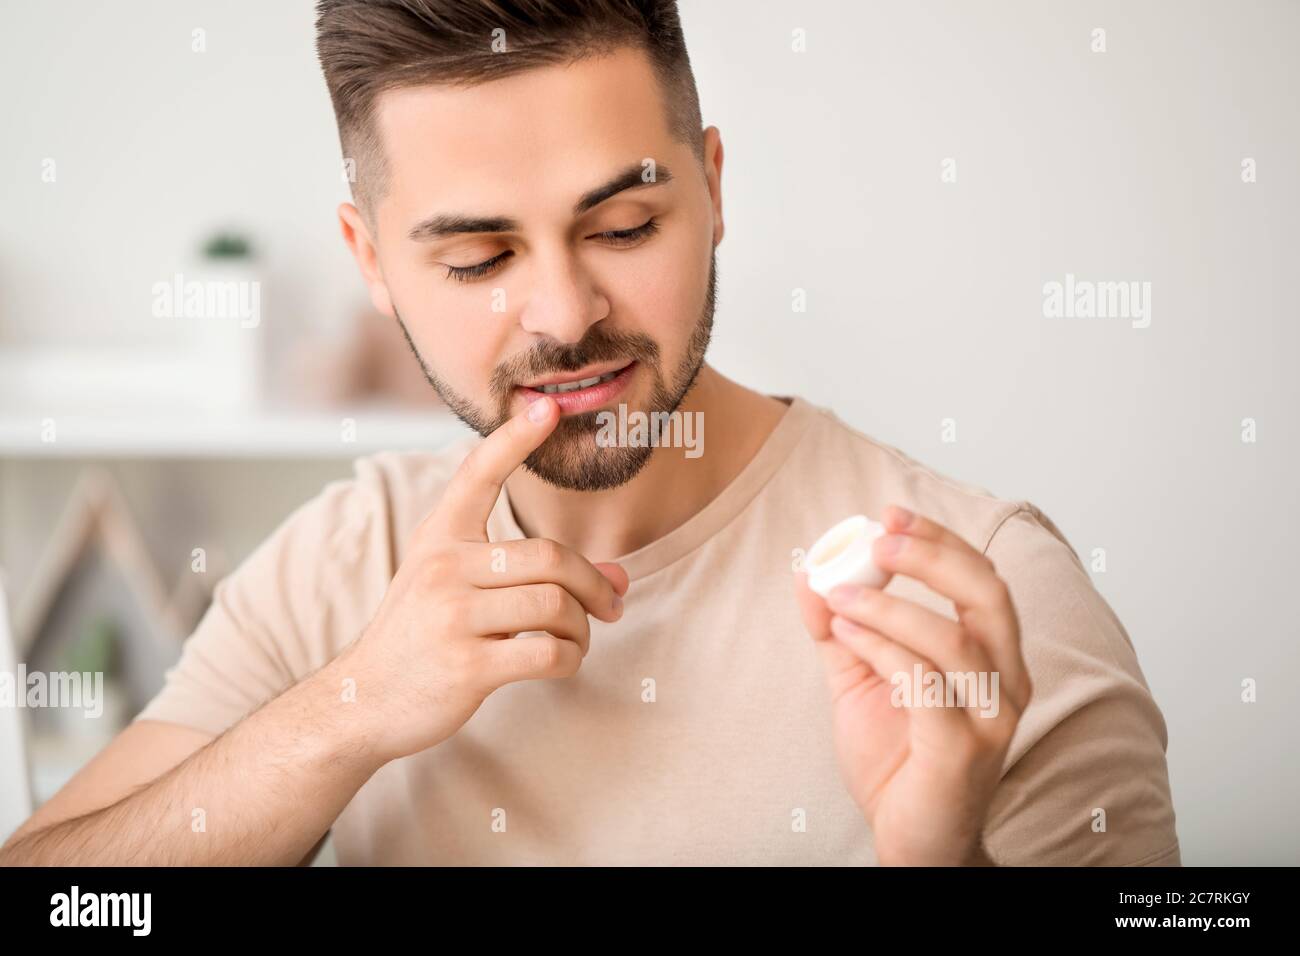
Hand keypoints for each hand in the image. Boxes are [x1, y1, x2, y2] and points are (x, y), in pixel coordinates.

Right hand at [341, 396, 627, 763]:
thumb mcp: (456, 585)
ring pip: (557, 606)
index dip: (515, 439)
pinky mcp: (466, 666)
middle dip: (595, 584)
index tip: (549, 408)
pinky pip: (548, 653)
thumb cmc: (422, 634)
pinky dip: (570, 659)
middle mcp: (443, 567)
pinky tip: (561, 661)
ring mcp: (452, 616)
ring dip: (583, 628)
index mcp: (440, 537)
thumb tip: (618, 577)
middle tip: (611, 603)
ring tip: (576, 639)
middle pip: (552, 558)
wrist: (363, 699)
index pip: (479, 473)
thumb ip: (529, 573)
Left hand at [794, 505, 1031, 865]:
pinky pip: (924, 685)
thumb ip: (841, 628)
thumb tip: (810, 572)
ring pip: (952, 639)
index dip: (939, 540)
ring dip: (889, 606)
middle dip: (930, 556)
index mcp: (993, 656)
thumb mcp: (861, 680)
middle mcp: (1006, 681)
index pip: (981, 579)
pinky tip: (845, 633)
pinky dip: (881, 648)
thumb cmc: (898, 757)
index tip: (890, 514)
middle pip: (986, 595)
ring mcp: (990, 718)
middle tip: (878, 538)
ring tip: (838, 594)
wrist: (912, 838)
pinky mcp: (962, 750)